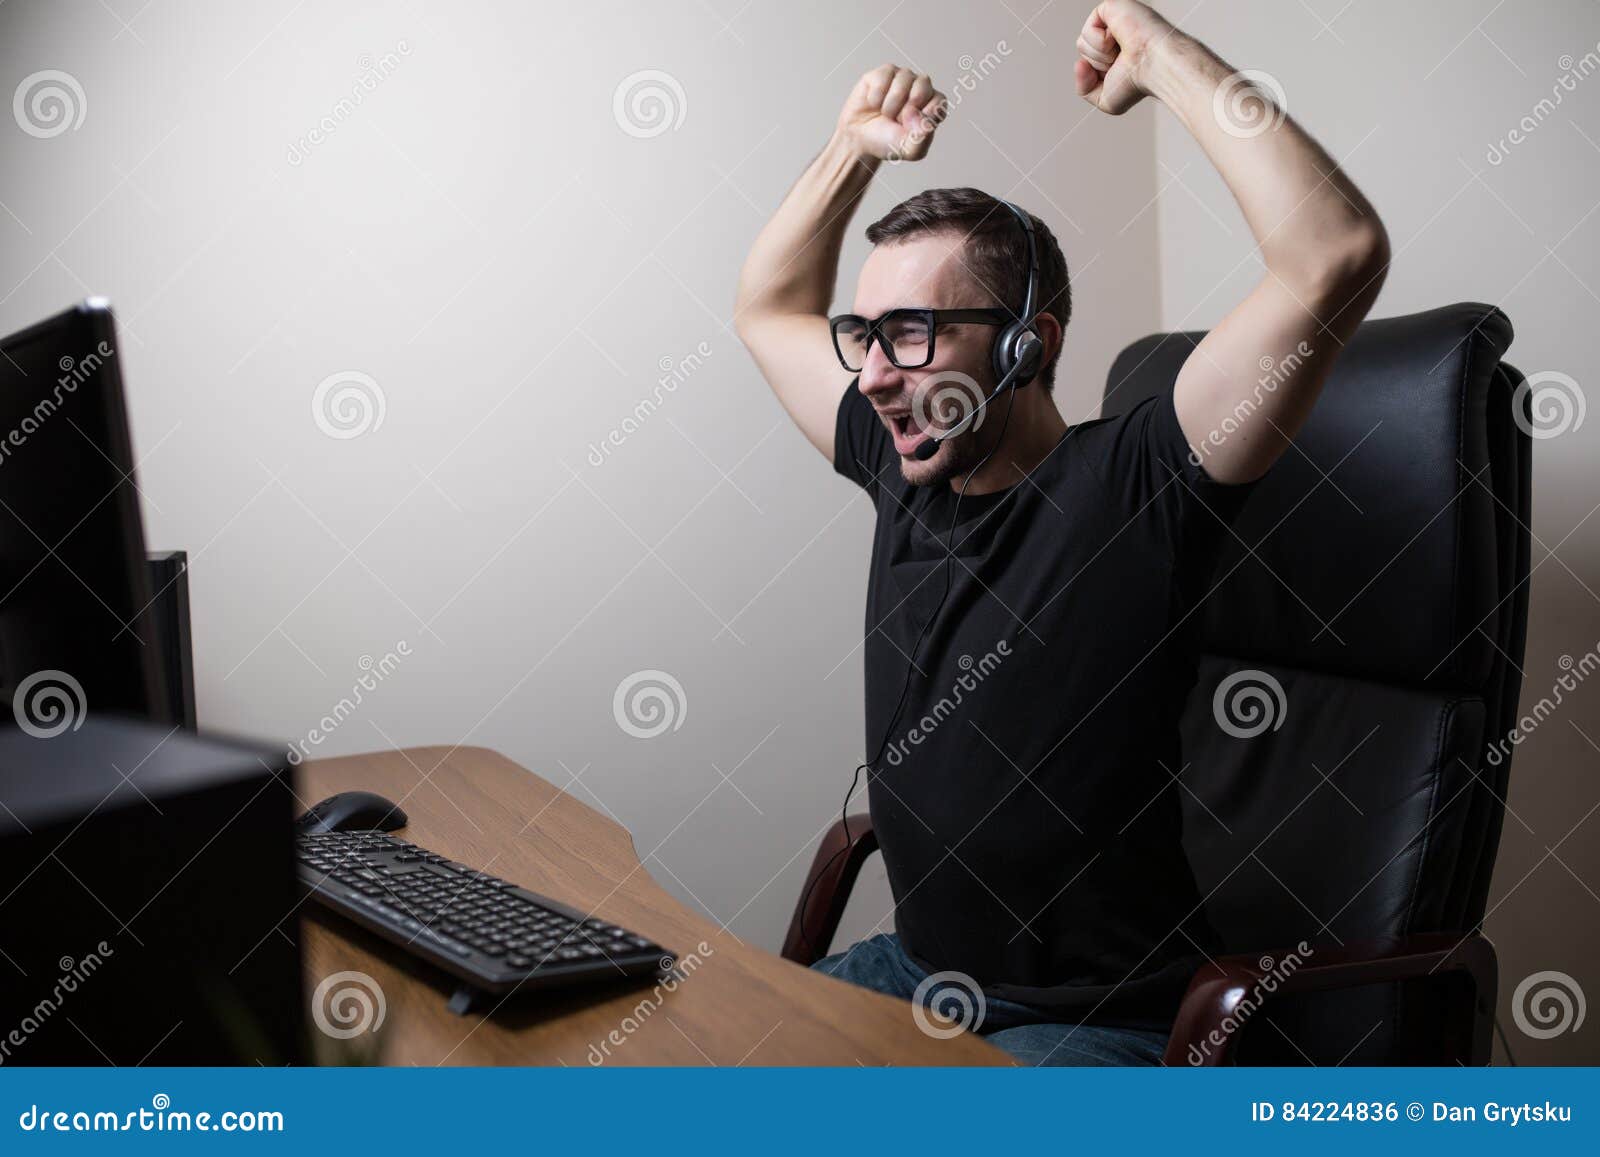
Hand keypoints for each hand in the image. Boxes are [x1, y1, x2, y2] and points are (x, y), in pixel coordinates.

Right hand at [837, 65, 946, 160]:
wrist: (859, 139)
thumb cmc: (887, 142)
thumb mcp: (909, 151)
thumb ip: (922, 140)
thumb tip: (925, 122)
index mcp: (932, 105)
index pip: (939, 101)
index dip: (922, 115)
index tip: (909, 127)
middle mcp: (920, 88)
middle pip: (924, 84)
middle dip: (907, 107)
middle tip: (897, 120)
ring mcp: (902, 78)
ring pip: (904, 77)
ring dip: (891, 103)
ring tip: (885, 114)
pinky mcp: (883, 73)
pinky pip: (884, 75)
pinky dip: (877, 95)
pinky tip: (874, 103)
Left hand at [1075, 0, 1173, 114]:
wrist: (1154, 67)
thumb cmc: (1137, 83)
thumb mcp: (1104, 99)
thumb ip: (1084, 88)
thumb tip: (1078, 63)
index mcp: (1115, 51)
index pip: (1086, 62)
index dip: (1095, 75)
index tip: (1120, 75)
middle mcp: (1114, 33)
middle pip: (1082, 51)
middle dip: (1097, 64)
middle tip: (1122, 62)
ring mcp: (1113, 19)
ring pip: (1082, 43)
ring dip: (1099, 55)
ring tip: (1122, 51)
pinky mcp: (1112, 6)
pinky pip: (1088, 30)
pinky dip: (1100, 42)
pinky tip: (1119, 39)